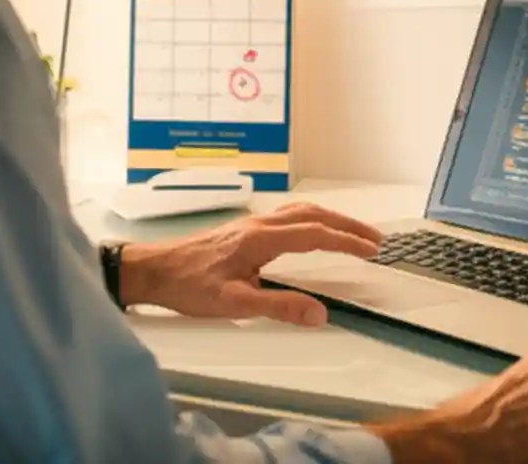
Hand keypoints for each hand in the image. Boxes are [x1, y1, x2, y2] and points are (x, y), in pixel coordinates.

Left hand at [118, 202, 382, 325]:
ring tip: (353, 233)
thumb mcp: (234, 303)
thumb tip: (319, 314)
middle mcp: (259, 225)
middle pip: (314, 215)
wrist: (153, 270)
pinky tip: (313, 230)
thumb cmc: (187, 285)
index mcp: (261, 239)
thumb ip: (279, 307)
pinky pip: (289, 216)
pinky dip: (312, 219)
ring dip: (331, 219)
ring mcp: (252, 224)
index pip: (315, 234)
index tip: (371, 250)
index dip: (347, 241)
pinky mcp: (245, 230)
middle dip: (347, 225)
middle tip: (374, 239)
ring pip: (301, 212)